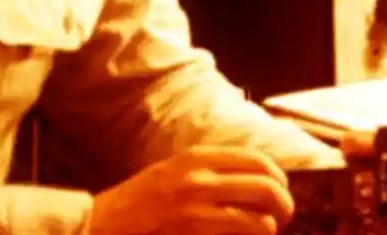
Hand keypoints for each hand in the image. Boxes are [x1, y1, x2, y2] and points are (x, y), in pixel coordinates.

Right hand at [84, 145, 293, 233]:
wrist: (102, 225)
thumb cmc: (140, 202)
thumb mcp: (173, 171)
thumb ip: (210, 169)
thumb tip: (256, 177)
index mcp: (196, 158)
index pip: (258, 160)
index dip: (278, 177)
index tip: (281, 189)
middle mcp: (200, 180)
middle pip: (268, 187)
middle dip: (285, 204)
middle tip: (284, 215)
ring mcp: (197, 211)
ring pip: (262, 219)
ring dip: (272, 228)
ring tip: (268, 231)